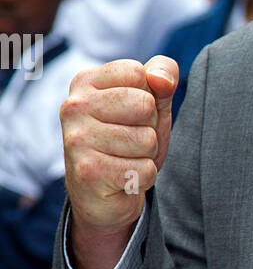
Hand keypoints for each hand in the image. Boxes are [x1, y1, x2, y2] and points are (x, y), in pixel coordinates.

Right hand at [60, 57, 178, 233]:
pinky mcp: (88, 172)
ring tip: (126, 159)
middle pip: (144, 105)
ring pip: (146, 140)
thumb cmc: (130, 140)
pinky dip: (144, 177)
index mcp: (85, 82)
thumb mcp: (153, 101)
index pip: (139, 73)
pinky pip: (144, 169)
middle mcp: (74, 106)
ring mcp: (77, 139)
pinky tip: (123, 179)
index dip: (149, 97)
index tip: (132, 114)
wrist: (106, 195)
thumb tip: (161, 79)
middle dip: (149, 127)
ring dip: (146, 155)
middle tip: (131, 141)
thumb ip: (162, 74)